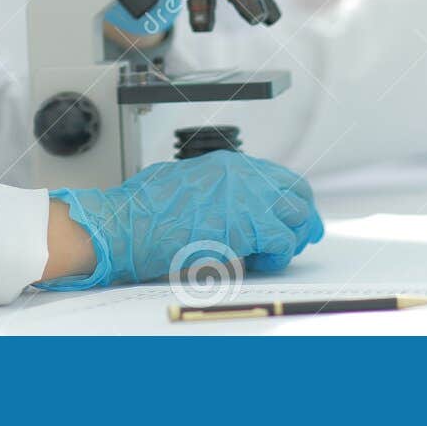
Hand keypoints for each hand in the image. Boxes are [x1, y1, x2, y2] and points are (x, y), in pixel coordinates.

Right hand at [37, 151, 324, 289]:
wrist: (125, 224)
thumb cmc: (140, 210)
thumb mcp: (177, 183)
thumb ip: (206, 189)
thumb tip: (217, 203)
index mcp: (226, 164)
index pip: (275, 177)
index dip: (286, 200)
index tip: (287, 218)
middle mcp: (242, 175)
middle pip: (296, 191)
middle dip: (301, 217)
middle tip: (297, 239)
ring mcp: (246, 197)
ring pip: (297, 215)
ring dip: (289, 238)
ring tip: (270, 255)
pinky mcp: (246, 224)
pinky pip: (283, 241)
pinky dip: (277, 256)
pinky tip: (258, 262)